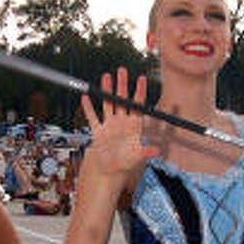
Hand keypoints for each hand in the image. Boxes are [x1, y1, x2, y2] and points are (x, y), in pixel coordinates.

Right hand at [79, 67, 155, 184]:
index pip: (138, 106)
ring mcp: (109, 127)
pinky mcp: (98, 132)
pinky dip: (88, 108)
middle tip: (122, 70)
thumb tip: (156, 150)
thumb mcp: (136, 158)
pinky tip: (86, 97)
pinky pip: (92, 117)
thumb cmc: (124, 166)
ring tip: (105, 76)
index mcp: (133, 127)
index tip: (142, 78)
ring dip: (106, 91)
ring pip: (108, 104)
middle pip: (122, 100)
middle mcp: (122, 124)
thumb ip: (145, 152)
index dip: (140, 92)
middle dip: (122, 85)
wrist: (107, 174)